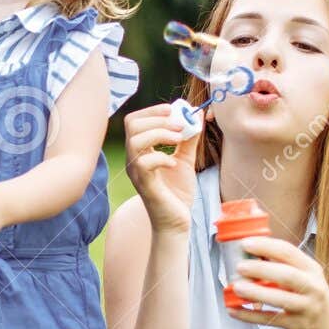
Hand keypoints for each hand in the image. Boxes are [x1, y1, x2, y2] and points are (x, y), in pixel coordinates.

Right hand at [122, 103, 200, 234]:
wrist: (177, 220)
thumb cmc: (177, 192)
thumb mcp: (186, 159)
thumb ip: (189, 138)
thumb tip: (197, 114)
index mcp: (140, 151)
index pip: (134, 120)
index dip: (152, 110)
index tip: (173, 109)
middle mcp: (133, 159)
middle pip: (132, 125)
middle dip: (158, 119)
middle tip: (179, 126)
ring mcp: (137, 172)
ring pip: (135, 141)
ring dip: (160, 134)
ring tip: (178, 140)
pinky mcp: (145, 185)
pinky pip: (145, 164)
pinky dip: (161, 158)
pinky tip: (173, 164)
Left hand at [227, 235, 328, 328]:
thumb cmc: (312, 297)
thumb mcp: (306, 277)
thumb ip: (283, 266)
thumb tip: (248, 256)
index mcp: (311, 269)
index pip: (289, 252)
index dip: (266, 246)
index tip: (245, 243)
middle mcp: (312, 286)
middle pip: (287, 275)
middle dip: (261, 269)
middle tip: (240, 266)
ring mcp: (307, 307)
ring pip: (281, 299)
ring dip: (256, 292)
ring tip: (237, 287)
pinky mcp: (298, 325)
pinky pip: (271, 319)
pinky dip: (250, 315)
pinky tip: (234, 310)